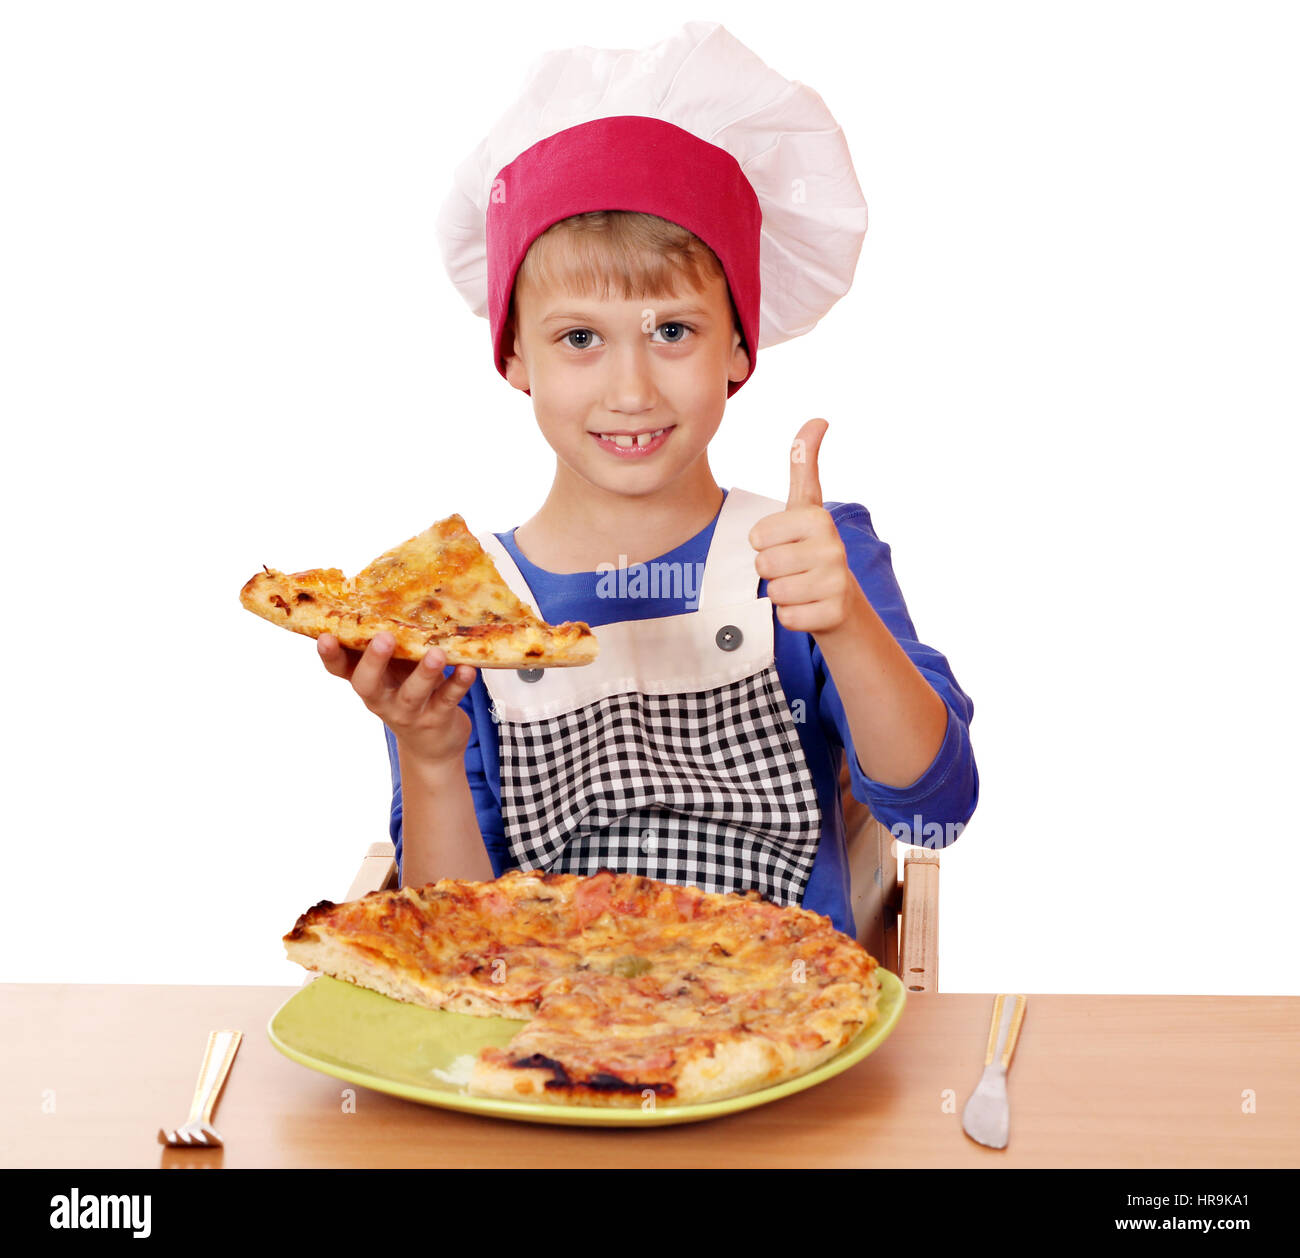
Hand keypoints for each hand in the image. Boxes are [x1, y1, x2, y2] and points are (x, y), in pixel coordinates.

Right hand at [317, 631, 475, 769]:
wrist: (433, 745)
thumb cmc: (411, 693)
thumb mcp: (394, 671)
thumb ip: (392, 646)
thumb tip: (394, 597)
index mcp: (367, 681)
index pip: (340, 670)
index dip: (330, 656)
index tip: (325, 636)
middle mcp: (382, 699)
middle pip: (368, 684)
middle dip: (374, 661)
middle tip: (384, 637)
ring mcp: (409, 712)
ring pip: (412, 694)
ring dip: (424, 673)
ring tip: (436, 654)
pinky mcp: (437, 719)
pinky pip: (448, 699)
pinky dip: (458, 683)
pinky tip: (468, 668)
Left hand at [748, 418, 855, 635]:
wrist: (842, 602)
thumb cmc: (813, 550)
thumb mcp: (806, 507)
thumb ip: (804, 465)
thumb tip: (818, 418)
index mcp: (818, 518)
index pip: (757, 535)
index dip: (763, 543)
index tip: (786, 542)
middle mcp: (832, 547)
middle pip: (763, 564)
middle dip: (771, 570)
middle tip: (793, 569)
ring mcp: (836, 580)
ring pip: (774, 591)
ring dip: (781, 593)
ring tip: (802, 586)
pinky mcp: (834, 612)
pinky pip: (787, 617)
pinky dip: (792, 616)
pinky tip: (809, 606)